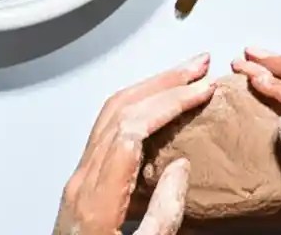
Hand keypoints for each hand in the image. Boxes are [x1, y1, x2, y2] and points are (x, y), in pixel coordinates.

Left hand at [55, 54, 214, 234]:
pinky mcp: (82, 184)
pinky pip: (106, 130)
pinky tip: (158, 106)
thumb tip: (181, 168)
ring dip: (149, 88)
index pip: (131, 128)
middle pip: (119, 110)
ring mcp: (78, 179)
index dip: (169, 102)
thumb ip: (163, 215)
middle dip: (163, 81)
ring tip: (184, 75)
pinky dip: (137, 107)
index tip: (202, 91)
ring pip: (110, 115)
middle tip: (200, 65)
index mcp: (95, 198)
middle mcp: (81, 180)